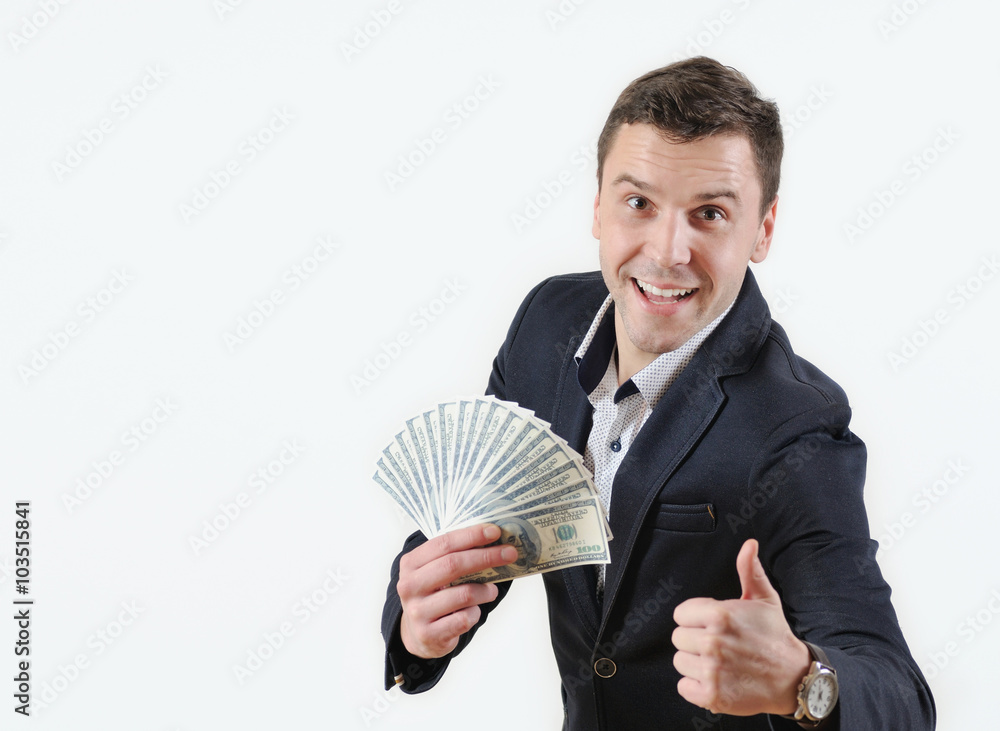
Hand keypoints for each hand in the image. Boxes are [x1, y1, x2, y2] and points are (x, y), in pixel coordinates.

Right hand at [397, 524, 516, 658]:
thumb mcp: (434, 572)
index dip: (471, 536)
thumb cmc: (433, 594)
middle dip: (486, 557)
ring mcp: (417, 611)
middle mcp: (410, 586)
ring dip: (486, 590)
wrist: (418, 633)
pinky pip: (464, 619)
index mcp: (411, 563)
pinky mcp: (429, 634)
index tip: (495, 532)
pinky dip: (476, 612)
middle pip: (453, 565)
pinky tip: (474, 610)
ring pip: (464, 594)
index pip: (444, 544)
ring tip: (492, 590)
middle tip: (510, 554)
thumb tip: (493, 542)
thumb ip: (454, 556)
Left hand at [671, 538, 810, 716]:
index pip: (680, 614)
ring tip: (719, 662)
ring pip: (679, 662)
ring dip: (695, 664)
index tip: (714, 625)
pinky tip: (716, 680)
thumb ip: (749, 571)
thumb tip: (749, 544)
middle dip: (694, 640)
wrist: (793, 677)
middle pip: (677, 638)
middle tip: (718, 645)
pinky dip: (696, 687)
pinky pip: (683, 687)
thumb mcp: (764, 599)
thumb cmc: (774, 636)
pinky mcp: (712, 696)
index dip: (695, 619)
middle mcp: (712, 642)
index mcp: (719, 615)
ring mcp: (711, 670)